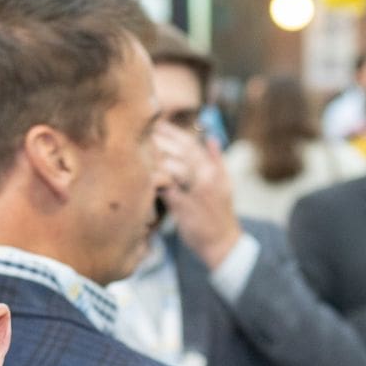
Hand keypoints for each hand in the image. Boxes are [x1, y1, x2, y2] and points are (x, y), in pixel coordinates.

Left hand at [154, 121, 242, 267]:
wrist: (222, 242)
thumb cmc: (220, 213)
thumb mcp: (225, 183)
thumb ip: (217, 160)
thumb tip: (211, 138)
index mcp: (213, 171)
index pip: (191, 144)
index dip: (173, 132)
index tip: (156, 123)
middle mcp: (206, 178)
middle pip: (180, 152)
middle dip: (160, 140)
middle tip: (141, 132)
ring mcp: (194, 193)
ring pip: (173, 167)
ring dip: (156, 157)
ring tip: (139, 150)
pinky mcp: (183, 208)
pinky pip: (166, 188)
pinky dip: (155, 178)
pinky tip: (143, 173)